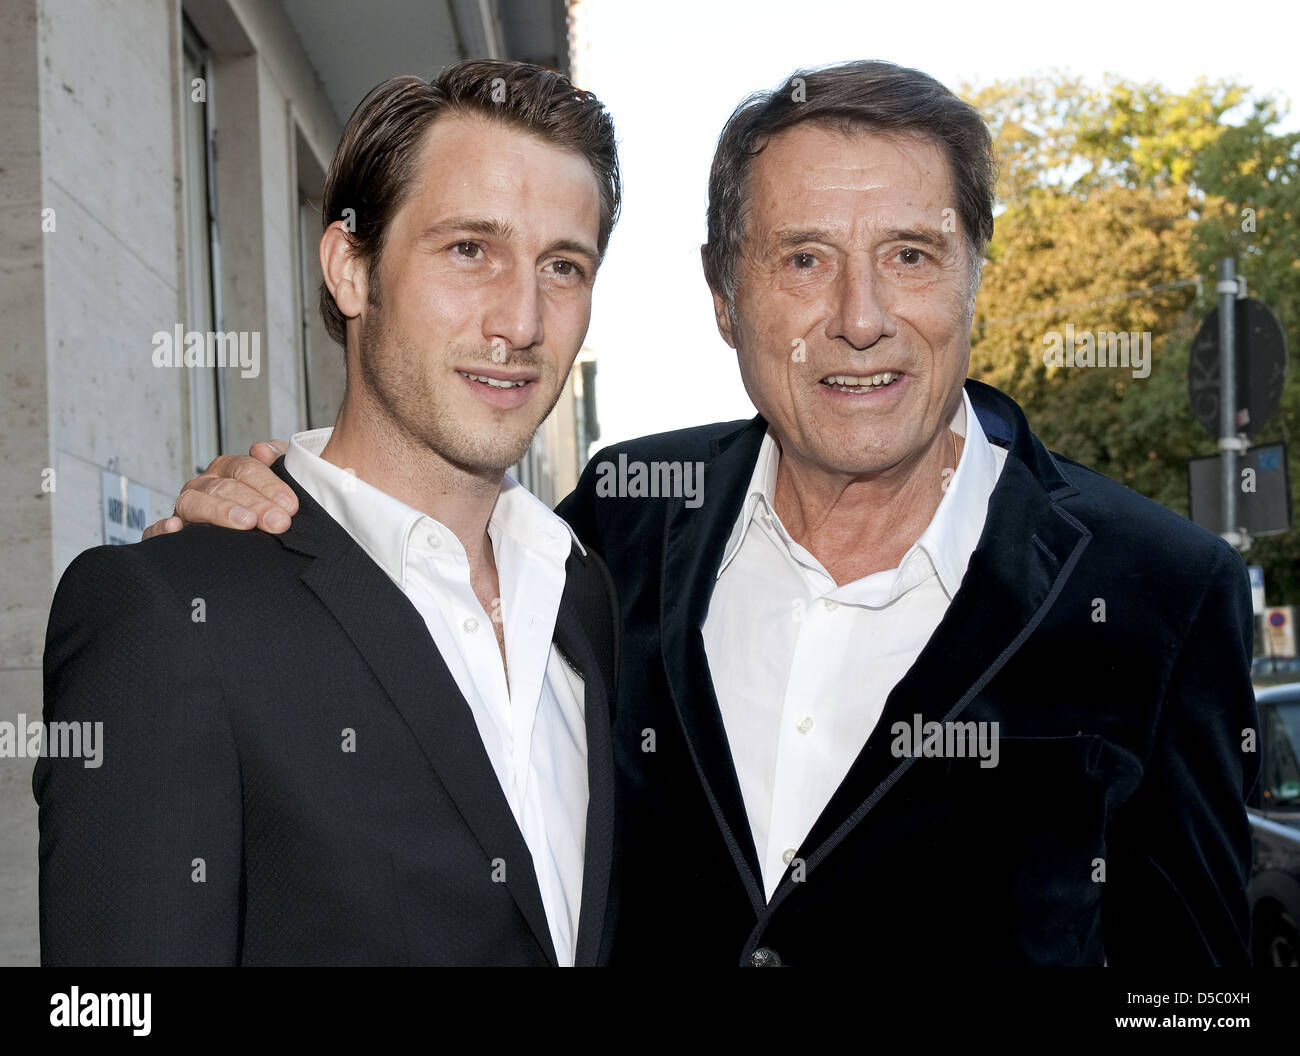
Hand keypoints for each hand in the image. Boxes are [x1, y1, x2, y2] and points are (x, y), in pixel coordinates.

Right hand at [143, 440, 297, 538]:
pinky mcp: (168, 534)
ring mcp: (185, 508)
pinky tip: (176, 529)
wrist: (247, 540)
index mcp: (228, 469)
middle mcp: (204, 485)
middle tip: (279, 522)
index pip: (246, 469)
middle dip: (256, 504)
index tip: (291, 505)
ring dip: (220, 512)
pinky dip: (161, 528)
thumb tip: (263, 450)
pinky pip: (155, 529)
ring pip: (194, 503)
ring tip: (245, 522)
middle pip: (225, 487)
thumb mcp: (276, 481)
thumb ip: (277, 460)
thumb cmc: (265, 509)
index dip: (269, 485)